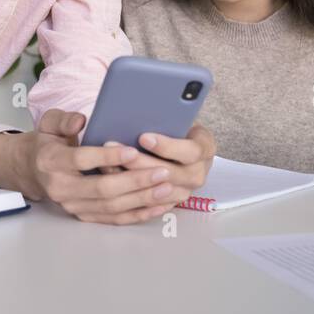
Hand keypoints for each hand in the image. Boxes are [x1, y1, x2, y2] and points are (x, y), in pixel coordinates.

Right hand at [0, 109, 181, 224]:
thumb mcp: (49, 124)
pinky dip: (139, 214)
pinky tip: (159, 205)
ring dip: (142, 199)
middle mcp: (61, 189)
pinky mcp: (85, 216)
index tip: (134, 151)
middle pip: (102, 189)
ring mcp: (73, 206)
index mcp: (51, 162)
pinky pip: (115, 219)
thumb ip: (64, 119)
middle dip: (135, 181)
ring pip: (112, 207)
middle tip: (162, 171)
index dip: (108, 157)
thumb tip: (80, 121)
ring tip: (166, 187)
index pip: (82, 160)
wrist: (33, 170)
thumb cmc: (49, 142)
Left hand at [98, 124, 216, 208]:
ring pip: (158, 191)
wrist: (178, 145)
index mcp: (205, 148)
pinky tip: (112, 179)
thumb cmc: (174, 126)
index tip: (143, 137)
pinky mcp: (171, 201)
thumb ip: (165, 116)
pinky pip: (150, 203)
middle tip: (117, 149)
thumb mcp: (176, 116)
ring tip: (108, 163)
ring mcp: (186, 190)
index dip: (166, 146)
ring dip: (131, 178)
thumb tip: (144, 110)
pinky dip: (131, 192)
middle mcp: (199, 172)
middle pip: (171, 174)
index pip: (190, 151)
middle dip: (141, 162)